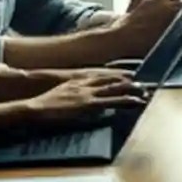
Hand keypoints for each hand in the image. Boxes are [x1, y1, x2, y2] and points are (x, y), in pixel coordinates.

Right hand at [0, 68, 132, 101]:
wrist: (35, 107)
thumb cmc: (44, 103)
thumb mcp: (60, 94)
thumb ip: (72, 93)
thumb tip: (78, 98)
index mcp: (78, 80)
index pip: (102, 74)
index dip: (118, 75)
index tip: (132, 74)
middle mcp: (86, 83)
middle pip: (112, 79)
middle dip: (129, 80)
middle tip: (144, 81)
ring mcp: (88, 93)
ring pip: (116, 88)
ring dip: (132, 89)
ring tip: (146, 91)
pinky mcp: (89, 104)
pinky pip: (112, 102)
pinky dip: (127, 101)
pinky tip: (137, 102)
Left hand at [108, 0, 181, 57]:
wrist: (120, 40)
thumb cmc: (143, 44)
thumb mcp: (166, 43)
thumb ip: (178, 37)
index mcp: (173, 10)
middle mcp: (162, 1)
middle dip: (180, 4)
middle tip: (181, 13)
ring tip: (168, 6)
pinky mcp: (135, 1)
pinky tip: (150, 1)